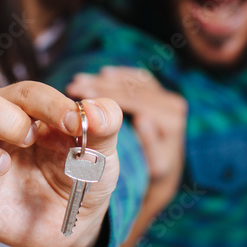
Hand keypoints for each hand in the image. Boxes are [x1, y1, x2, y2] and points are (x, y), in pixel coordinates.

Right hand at [0, 81, 121, 246]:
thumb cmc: (83, 177)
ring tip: (3, 168)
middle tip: (27, 140)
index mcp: (26, 111)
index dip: (48, 104)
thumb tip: (99, 109)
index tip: (74, 125)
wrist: (73, 225)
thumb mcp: (103, 154)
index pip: (24, 92)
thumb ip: (104, 126)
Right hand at [66, 67, 185, 210]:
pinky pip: (138, 77)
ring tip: (79, 80)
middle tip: (74, 85)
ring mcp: (167, 96)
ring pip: (132, 80)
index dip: (106, 95)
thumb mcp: (154, 165)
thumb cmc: (152, 172)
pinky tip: (102, 74)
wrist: (164, 171)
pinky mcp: (161, 92)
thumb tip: (142, 117)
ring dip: (104, 79)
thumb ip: (150, 143)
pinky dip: (118, 75)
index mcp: (171, 121)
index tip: (81, 95)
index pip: (134, 101)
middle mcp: (173, 105)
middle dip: (100, 85)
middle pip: (131, 88)